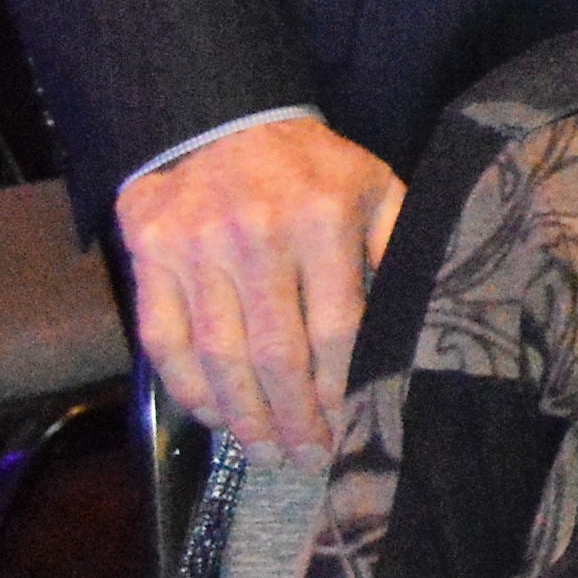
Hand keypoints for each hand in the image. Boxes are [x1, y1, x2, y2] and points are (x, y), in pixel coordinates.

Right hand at [111, 115, 405, 458]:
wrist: (220, 119)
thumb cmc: (311, 169)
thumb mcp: (374, 187)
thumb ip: (399, 245)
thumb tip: (427, 315)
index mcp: (323, 219)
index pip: (339, 327)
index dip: (343, 389)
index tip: (352, 428)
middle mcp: (256, 235)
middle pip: (277, 353)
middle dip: (294, 418)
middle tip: (307, 458)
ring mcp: (196, 246)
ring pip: (219, 355)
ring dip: (243, 416)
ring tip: (265, 450)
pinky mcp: (150, 254)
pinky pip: (164, 339)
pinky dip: (188, 388)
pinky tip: (214, 416)